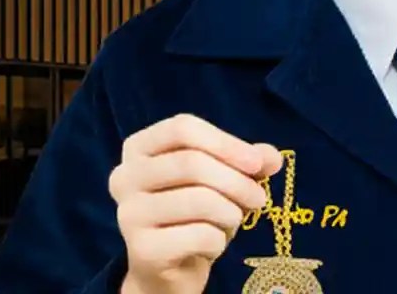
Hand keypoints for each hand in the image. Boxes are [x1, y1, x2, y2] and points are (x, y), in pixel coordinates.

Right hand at [109, 113, 281, 293]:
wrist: (169, 268)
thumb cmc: (195, 212)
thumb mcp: (224, 178)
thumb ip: (249, 161)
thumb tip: (272, 157)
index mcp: (139, 147)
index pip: (182, 128)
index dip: (225, 142)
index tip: (257, 162)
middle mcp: (124, 176)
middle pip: (190, 163)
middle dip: (236, 181)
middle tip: (259, 198)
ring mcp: (128, 214)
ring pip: (198, 200)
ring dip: (231, 212)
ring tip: (234, 220)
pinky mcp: (141, 249)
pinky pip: (199, 235)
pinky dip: (219, 240)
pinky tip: (212, 244)